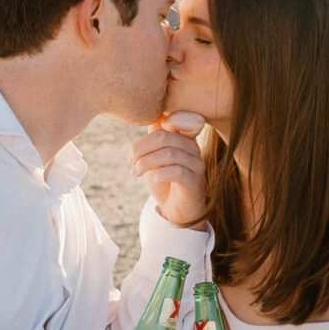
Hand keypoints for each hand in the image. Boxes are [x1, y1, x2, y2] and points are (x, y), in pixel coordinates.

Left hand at [129, 112, 207, 228]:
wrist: (176, 211)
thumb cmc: (164, 181)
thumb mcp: (155, 156)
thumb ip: (154, 138)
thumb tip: (150, 118)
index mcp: (184, 138)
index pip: (173, 119)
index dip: (152, 128)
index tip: (136, 149)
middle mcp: (194, 148)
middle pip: (164, 137)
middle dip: (141, 148)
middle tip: (130, 161)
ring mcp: (197, 165)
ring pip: (169, 154)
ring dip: (146, 163)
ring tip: (136, 172)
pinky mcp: (195, 182)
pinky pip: (177, 171)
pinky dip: (159, 174)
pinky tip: (153, 179)